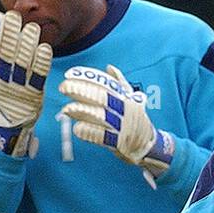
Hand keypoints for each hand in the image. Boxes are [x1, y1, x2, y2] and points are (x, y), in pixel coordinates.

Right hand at [0, 10, 51, 156]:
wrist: (7, 130)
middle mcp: (4, 81)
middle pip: (8, 54)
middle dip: (11, 35)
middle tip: (16, 16)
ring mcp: (20, 88)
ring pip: (24, 63)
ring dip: (29, 44)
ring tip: (32, 27)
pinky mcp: (35, 95)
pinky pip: (39, 76)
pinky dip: (42, 63)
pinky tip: (45, 48)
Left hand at [58, 63, 174, 181]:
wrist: (149, 145)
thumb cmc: (137, 120)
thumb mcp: (132, 99)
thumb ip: (119, 83)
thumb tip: (109, 67)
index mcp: (125, 98)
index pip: (104, 84)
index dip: (87, 78)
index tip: (70, 74)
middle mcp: (124, 110)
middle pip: (100, 98)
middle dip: (81, 91)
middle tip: (64, 87)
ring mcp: (122, 126)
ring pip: (100, 116)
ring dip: (82, 112)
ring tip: (67, 109)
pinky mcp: (119, 142)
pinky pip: (102, 137)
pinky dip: (89, 132)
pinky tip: (77, 129)